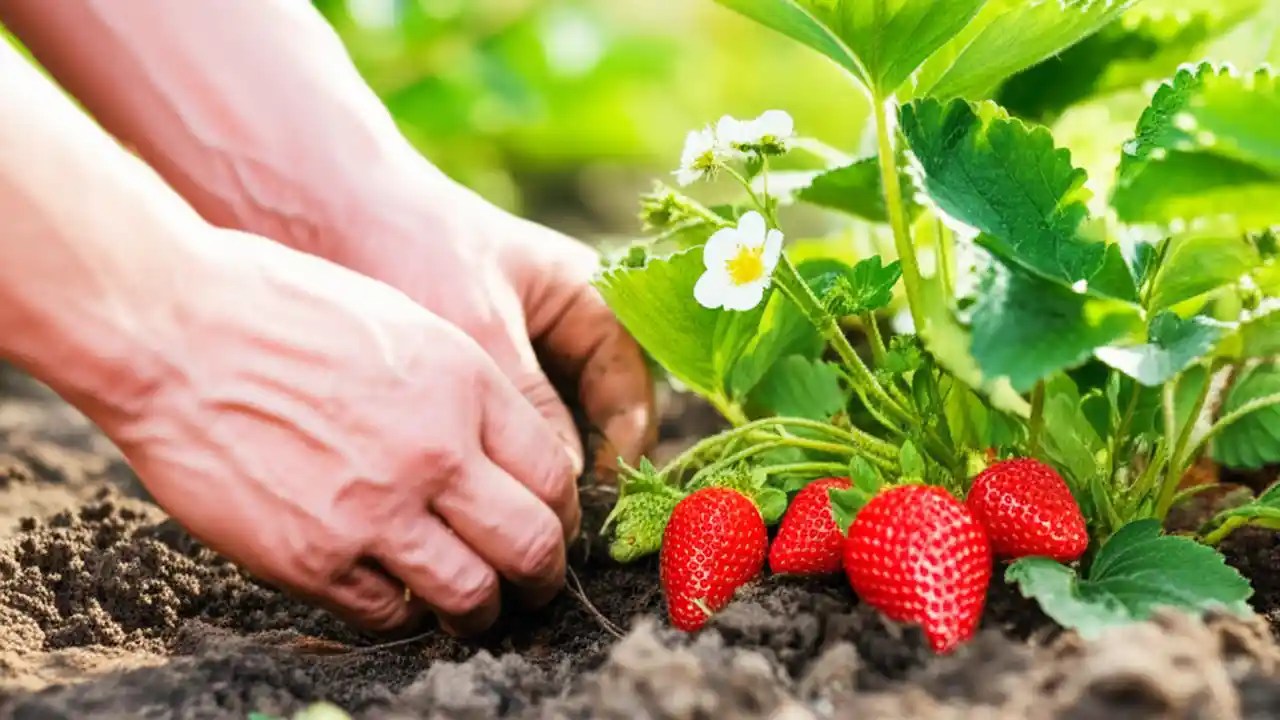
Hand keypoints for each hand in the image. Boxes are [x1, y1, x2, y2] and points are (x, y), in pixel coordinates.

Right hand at [105, 228, 579, 633]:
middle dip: (543, 577)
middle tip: (534, 585)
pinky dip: (404, 613)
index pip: (555, 476)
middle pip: (532, 545)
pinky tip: (396, 594)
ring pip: (470, 596)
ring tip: (474, 607)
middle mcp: (435, 451)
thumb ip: (464, 393)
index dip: (563, 515)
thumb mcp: (405, 324)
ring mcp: (375, 509)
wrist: (173, 330)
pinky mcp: (313, 557)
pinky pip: (387, 614)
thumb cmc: (283, 311)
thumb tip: (501, 457)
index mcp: (466, 384)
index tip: (551, 526)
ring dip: (482, 611)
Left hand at [331, 174, 655, 477]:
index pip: (630, 382)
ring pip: (553, 426)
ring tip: (520, 509)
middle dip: (586, 462)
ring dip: (539, 466)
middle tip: (562, 516)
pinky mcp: (478, 374)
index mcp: (588, 298)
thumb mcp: (480, 332)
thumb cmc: (414, 250)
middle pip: (599, 413)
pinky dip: (499, 457)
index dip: (625, 440)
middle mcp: (563, 328)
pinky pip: (507, 427)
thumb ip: (530, 407)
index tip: (600, 490)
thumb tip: (564, 485)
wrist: (324, 210)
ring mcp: (522, 351)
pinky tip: (479, 488)